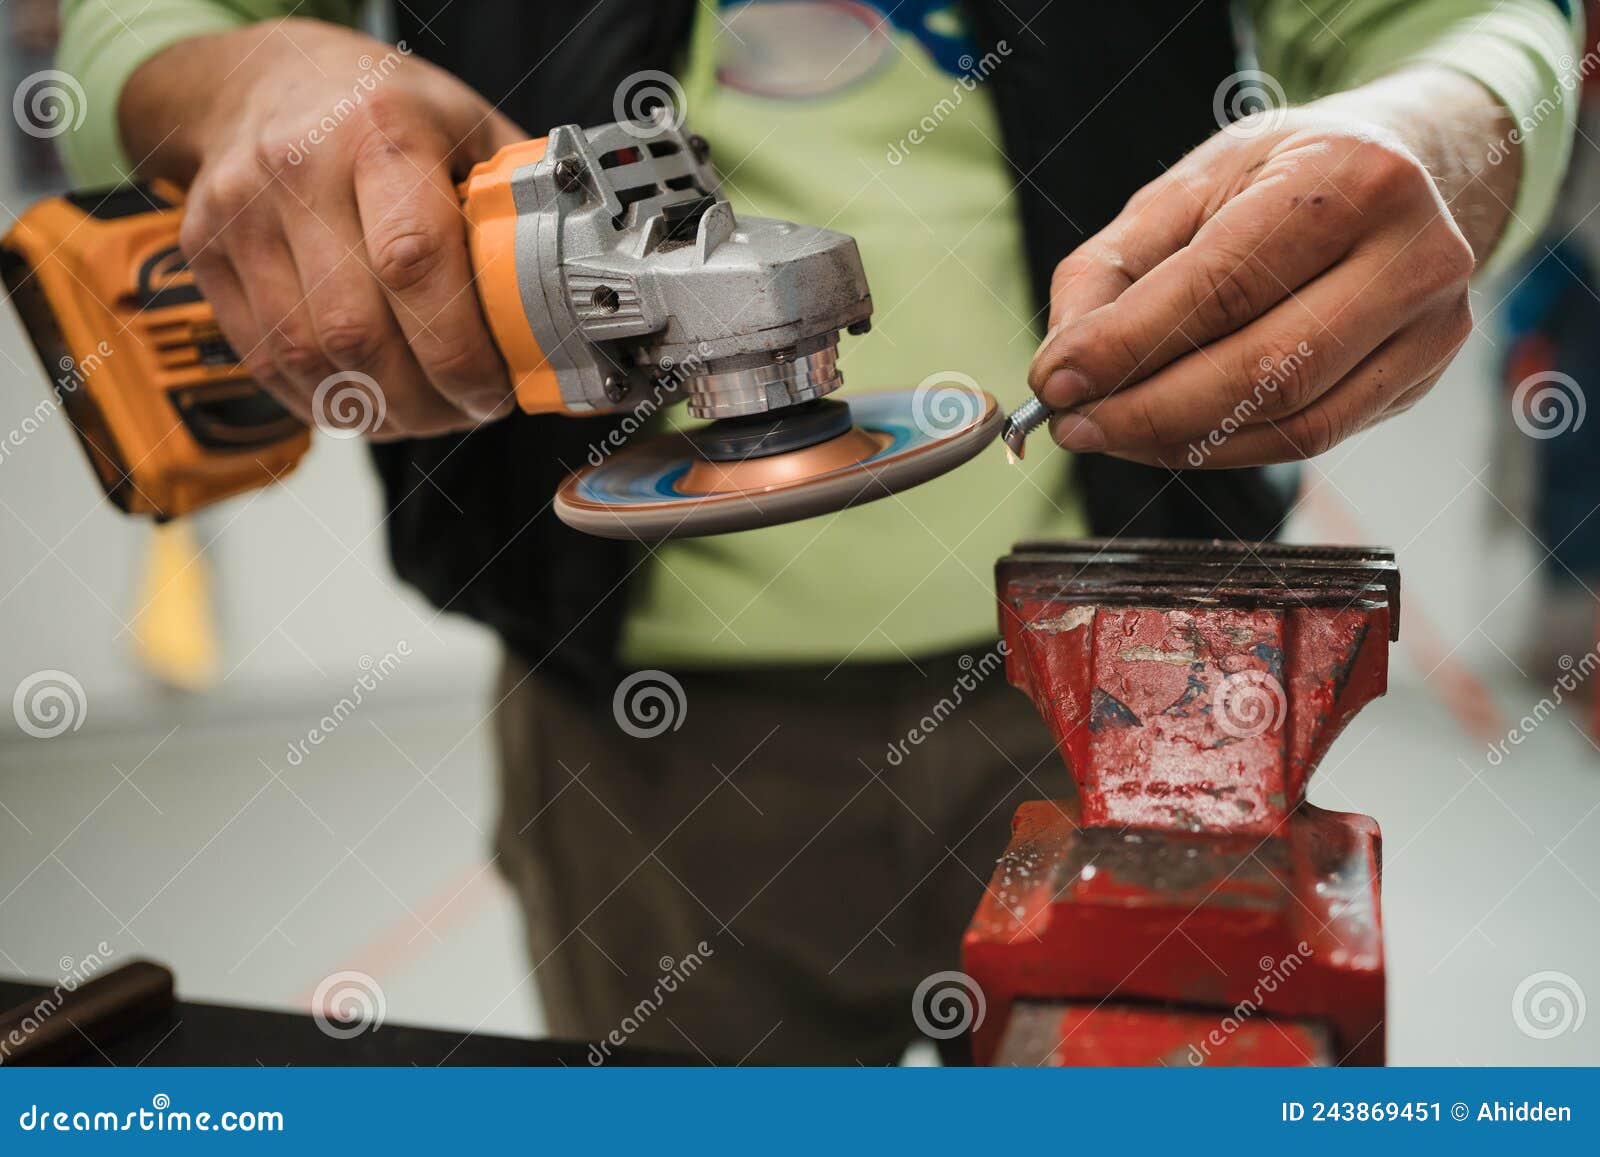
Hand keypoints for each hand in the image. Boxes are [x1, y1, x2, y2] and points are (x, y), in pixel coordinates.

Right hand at [122, 18, 524, 437]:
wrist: (268, 79)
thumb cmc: (385, 112)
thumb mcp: (468, 130)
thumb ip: (519, 209)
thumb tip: (579, 296)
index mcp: (379, 132)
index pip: (414, 261)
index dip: (460, 349)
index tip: (497, 384)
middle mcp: (297, 169)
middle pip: (358, 331)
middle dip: (428, 398)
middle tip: (472, 409)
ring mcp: (239, 213)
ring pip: (309, 359)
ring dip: (381, 411)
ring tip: (430, 412)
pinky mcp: (204, 253)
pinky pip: (267, 363)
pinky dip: (327, 401)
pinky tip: (373, 401)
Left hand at [1026, 68, 1516, 467]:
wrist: (1416, 167)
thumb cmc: (1285, 177)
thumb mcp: (1190, 186)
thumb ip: (1112, 268)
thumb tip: (1061, 366)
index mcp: (1345, 176)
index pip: (1220, 285)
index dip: (1126, 346)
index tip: (1053, 382)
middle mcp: (1408, 250)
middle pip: (1262, 368)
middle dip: (1146, 411)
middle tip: (1073, 426)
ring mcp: (1430, 321)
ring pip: (1290, 418)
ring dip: (1180, 440)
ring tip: (1110, 432)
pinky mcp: (1425, 375)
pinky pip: (1314, 436)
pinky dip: (1227, 449)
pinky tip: (1170, 438)